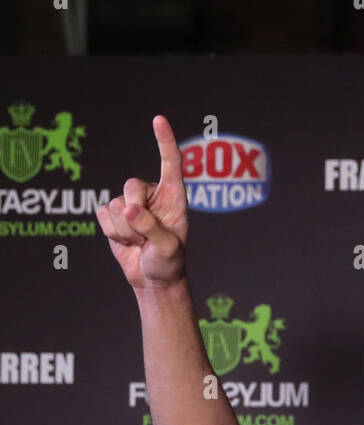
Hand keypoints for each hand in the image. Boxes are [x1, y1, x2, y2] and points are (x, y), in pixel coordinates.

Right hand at [96, 114, 187, 288]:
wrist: (153, 279)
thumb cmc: (169, 263)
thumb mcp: (168, 249)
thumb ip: (152, 228)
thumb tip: (129, 209)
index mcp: (174, 197)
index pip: (171, 163)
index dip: (165, 141)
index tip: (159, 120)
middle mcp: (151, 195)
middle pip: (131, 186)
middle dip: (135, 214)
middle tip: (146, 237)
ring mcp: (130, 203)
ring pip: (116, 206)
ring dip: (126, 231)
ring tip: (140, 243)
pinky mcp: (113, 213)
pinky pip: (103, 216)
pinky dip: (113, 233)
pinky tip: (126, 242)